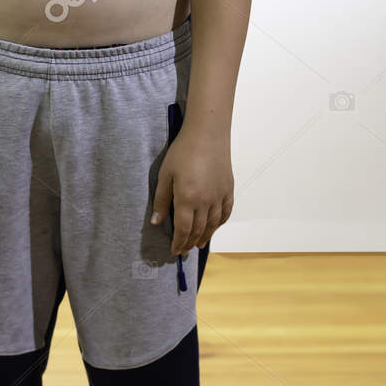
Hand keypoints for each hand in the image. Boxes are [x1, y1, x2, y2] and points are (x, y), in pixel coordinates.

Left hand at [150, 126, 233, 256]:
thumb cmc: (182, 152)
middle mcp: (205, 202)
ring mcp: (219, 196)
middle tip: (184, 251)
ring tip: (198, 244)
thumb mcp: (165, 175)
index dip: (178, 243)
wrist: (207, 134)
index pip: (183, 230)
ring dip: (205, 237)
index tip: (174, 251)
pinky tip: (214, 227)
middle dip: (189, 243)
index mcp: (187, 199)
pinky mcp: (228, 189)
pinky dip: (219, 223)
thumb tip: (157, 222)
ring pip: (213, 224)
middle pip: (198, 230)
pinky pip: (226, 212)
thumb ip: (162, 200)